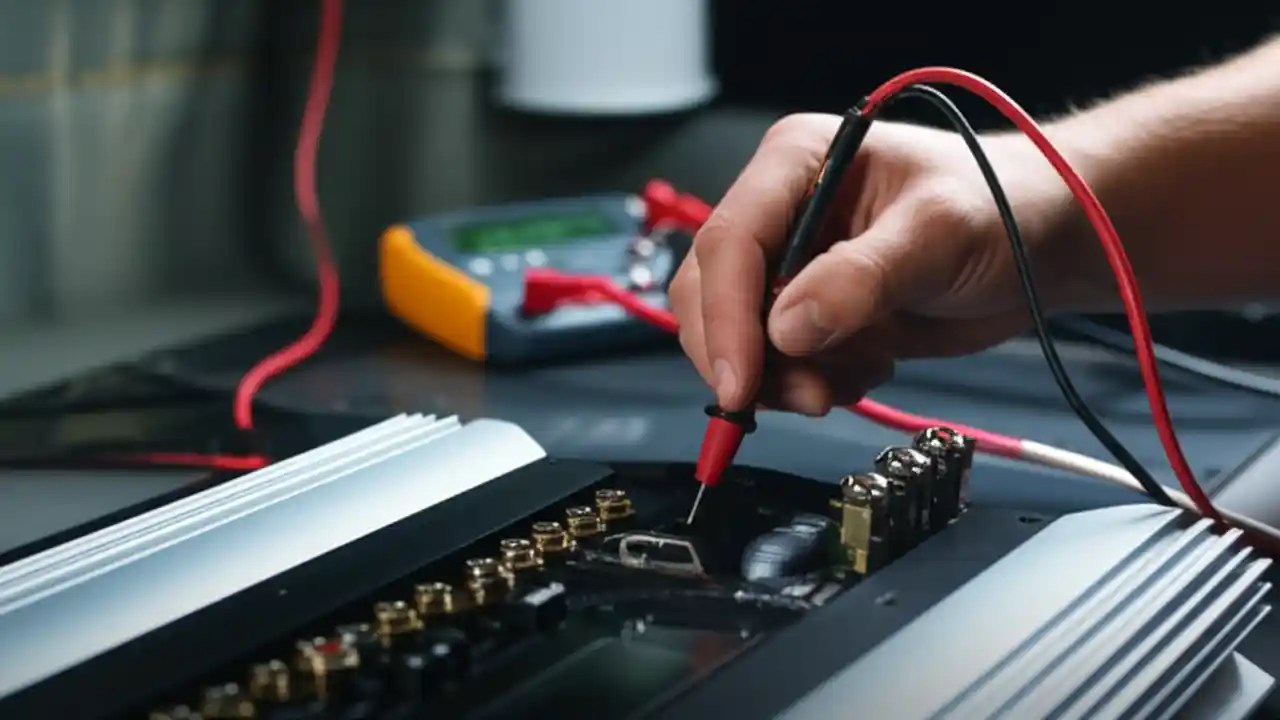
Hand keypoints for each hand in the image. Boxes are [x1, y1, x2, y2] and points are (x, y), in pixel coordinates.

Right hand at [668, 113, 1084, 415]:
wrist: (1041, 244)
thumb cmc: (1001, 208)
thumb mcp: (939, 233)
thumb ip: (862, 278)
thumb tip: (785, 330)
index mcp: (796, 162)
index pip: (728, 241)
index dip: (724, 317)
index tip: (740, 382)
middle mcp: (780, 211)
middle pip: (711, 293)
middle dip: (748, 356)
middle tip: (807, 395)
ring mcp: (792, 265)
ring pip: (738, 336)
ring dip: (783, 378)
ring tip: (851, 380)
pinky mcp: (810, 311)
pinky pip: (777, 363)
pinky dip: (812, 383)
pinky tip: (866, 370)